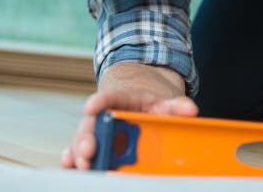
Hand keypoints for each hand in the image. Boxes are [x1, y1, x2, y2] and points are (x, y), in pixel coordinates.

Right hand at [61, 90, 197, 169]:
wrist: (145, 104)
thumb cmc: (153, 104)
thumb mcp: (166, 101)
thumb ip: (177, 105)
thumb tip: (191, 110)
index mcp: (122, 99)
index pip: (110, 97)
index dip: (100, 102)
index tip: (91, 107)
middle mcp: (104, 115)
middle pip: (91, 124)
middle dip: (86, 138)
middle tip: (89, 150)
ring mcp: (98, 131)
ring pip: (82, 140)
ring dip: (78, 152)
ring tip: (82, 164)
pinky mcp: (96, 147)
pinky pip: (80, 152)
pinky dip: (74, 159)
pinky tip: (71, 165)